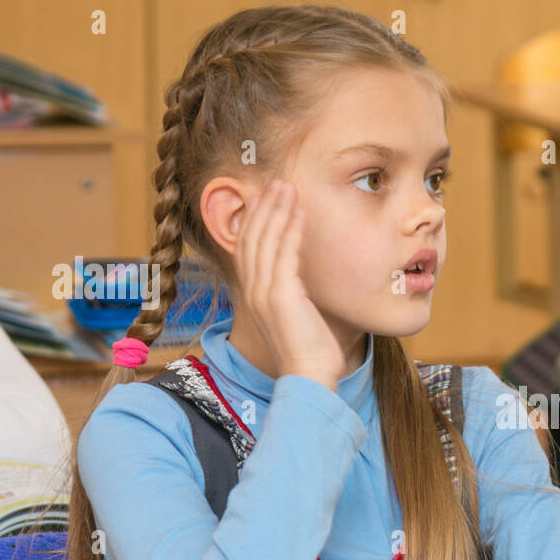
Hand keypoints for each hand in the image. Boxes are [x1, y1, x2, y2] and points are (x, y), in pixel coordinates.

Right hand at [236, 179, 344, 387]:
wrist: (309, 377)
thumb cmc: (311, 352)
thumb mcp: (297, 317)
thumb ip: (295, 295)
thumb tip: (305, 281)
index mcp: (254, 296)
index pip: (248, 249)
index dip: (254, 220)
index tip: (263, 198)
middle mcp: (254, 291)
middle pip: (252, 238)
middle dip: (264, 207)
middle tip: (275, 182)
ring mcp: (265, 293)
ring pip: (265, 240)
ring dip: (276, 210)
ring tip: (287, 187)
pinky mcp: (281, 295)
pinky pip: (284, 253)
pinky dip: (291, 230)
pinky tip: (299, 213)